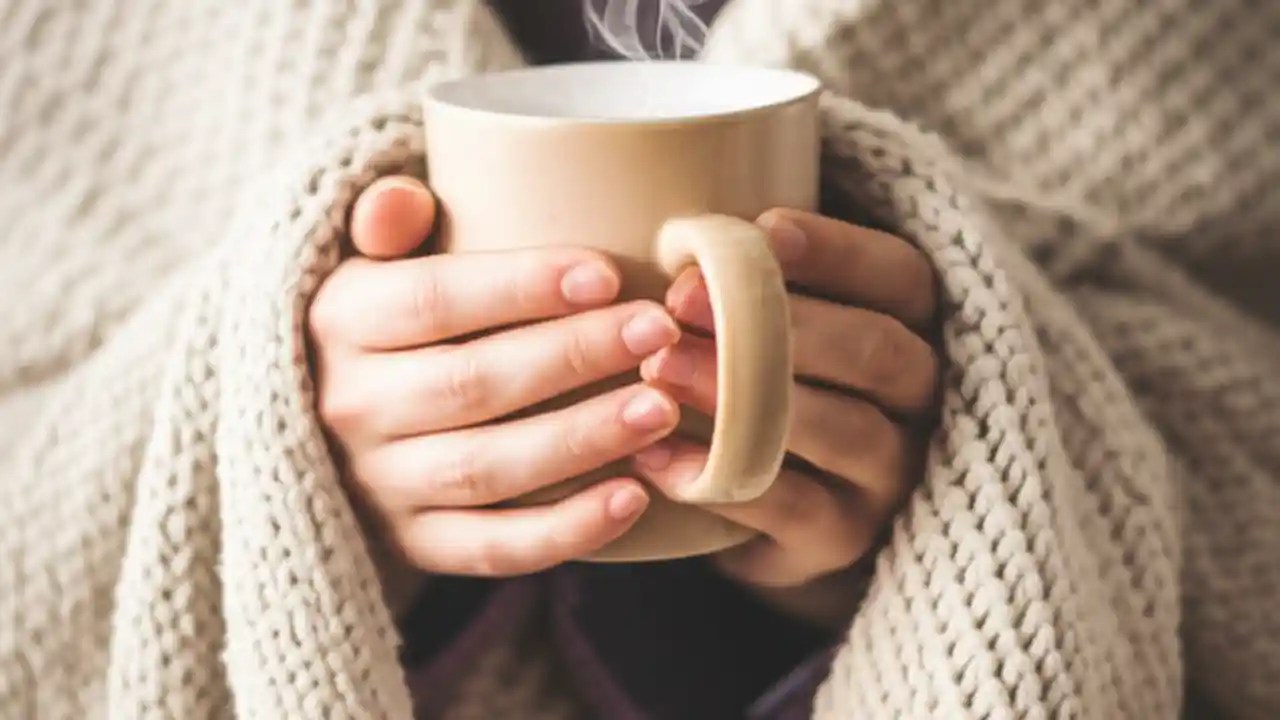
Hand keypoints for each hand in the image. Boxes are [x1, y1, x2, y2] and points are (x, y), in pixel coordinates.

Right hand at [310, 176, 685, 584]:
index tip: (606, 274)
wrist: (319, 420)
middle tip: (658, 332)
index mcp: (342, 321)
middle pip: (471, 384)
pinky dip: (563, 532)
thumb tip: (403, 200)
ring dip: (580, 440)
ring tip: (660, 410)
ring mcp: (382, 484)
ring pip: (486, 468)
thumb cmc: (384, 320)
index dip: (521, 288)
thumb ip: (385, 220)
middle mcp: (352, 407)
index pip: (433, 301)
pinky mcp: (415, 543)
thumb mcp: (367, 258)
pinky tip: (632, 498)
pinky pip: (491, 548)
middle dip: (573, 357)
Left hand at [635, 209, 940, 627]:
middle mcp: (921, 398)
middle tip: (680, 299)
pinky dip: (723, 478)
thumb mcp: (786, 316)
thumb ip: (758, 268)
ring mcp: (891, 475)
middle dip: (778, 321)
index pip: (901, 275)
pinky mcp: (845, 539)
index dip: (837, 250)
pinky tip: (655, 455)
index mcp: (914, 324)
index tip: (761, 227)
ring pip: (843, 428)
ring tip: (659, 370)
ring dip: (745, 395)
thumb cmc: (779, 379)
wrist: (794, 510)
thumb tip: (671, 191)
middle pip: (876, 350)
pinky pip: (791, 507)